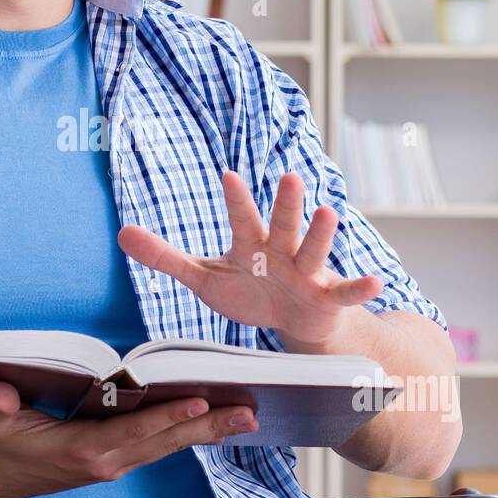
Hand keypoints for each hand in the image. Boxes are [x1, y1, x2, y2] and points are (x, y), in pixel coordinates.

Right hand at [0, 381, 258, 497]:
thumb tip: (2, 393)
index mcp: (82, 450)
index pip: (134, 431)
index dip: (167, 417)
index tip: (200, 403)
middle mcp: (106, 462)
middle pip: (165, 441)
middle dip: (208, 426)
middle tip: (249, 414)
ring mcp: (113, 465)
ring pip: (167, 446)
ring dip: (207, 431)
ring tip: (246, 416)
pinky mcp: (114, 461)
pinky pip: (157, 446)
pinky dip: (187, 433)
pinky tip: (213, 423)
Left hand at [116, 169, 380, 352]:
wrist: (290, 321)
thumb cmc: (248, 291)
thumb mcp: (203, 277)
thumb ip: (166, 256)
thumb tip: (122, 233)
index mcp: (252, 244)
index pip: (242, 219)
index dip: (236, 201)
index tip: (229, 176)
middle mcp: (283, 251)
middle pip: (283, 224)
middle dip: (286, 204)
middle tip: (289, 177)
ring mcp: (308, 272)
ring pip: (314, 250)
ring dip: (322, 234)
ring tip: (329, 212)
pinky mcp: (328, 297)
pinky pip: (346, 291)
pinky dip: (360, 286)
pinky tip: (376, 281)